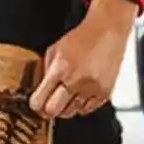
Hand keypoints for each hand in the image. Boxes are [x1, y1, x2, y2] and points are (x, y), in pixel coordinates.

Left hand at [30, 0, 137, 119]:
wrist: (107, 31)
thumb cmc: (82, 37)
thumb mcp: (54, 49)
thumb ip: (45, 70)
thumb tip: (39, 90)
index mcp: (60, 68)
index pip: (40, 100)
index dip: (36, 105)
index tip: (36, 104)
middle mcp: (75, 80)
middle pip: (54, 111)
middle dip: (48, 110)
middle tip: (48, 105)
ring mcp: (91, 88)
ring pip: (71, 113)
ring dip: (66, 107)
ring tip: (66, 95)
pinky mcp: (104, 93)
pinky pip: (87, 110)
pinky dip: (81, 106)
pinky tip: (79, 94)